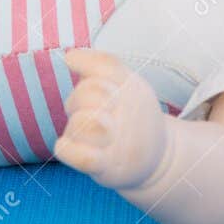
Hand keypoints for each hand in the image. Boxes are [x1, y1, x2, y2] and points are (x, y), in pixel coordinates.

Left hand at [54, 49, 169, 190]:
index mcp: (131, 88)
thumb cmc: (131, 116)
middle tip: (82, 111)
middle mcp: (128, 112)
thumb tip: (70, 57)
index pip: (108, 66)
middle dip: (77, 98)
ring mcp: (118, 142)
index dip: (85, 60)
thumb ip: (101, 68)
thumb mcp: (128, 86)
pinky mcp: (108, 167)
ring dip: (75, 124)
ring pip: (86, 122)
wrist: (158, 159)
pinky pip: (84, 157)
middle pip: (92, 92)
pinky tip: (65, 145)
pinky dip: (68, 148)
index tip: (71, 61)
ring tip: (79, 131)